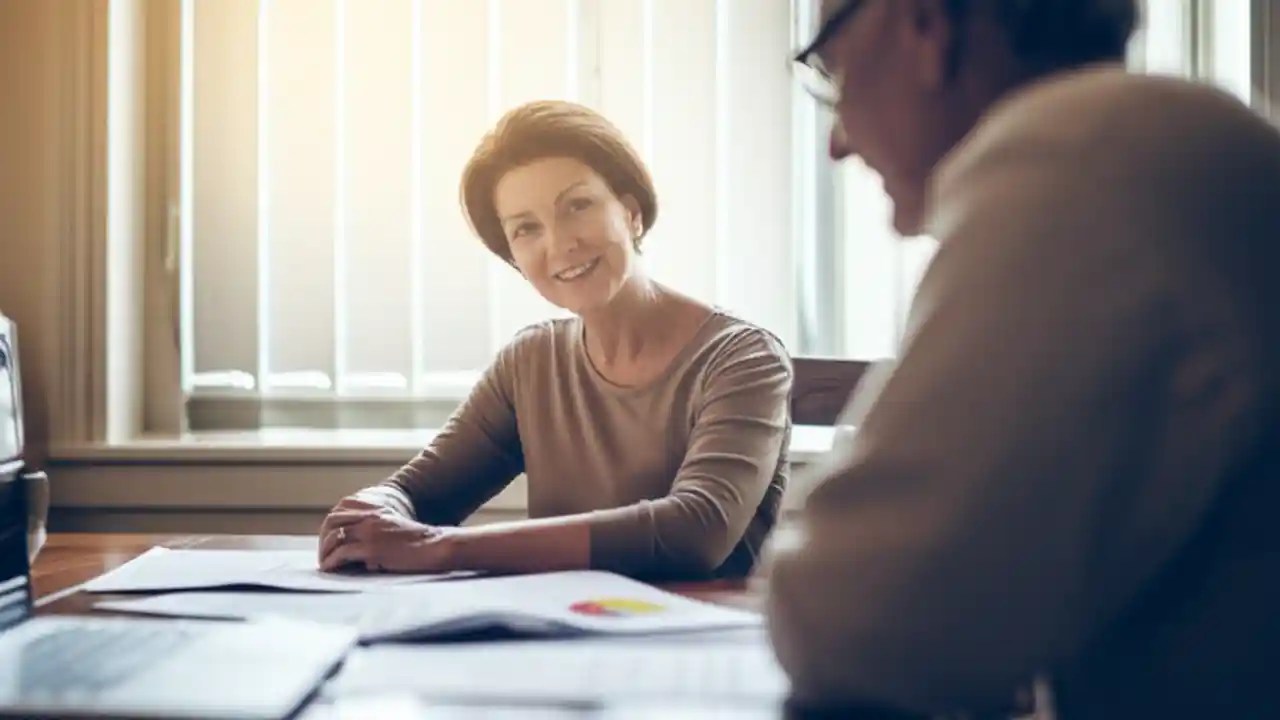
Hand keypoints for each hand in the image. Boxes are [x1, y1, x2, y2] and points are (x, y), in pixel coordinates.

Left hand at [318, 507, 454, 573]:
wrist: (434, 547)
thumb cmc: (418, 545)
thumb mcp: (394, 530)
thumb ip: (376, 533)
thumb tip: (360, 555)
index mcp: (375, 511)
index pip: (341, 511)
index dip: (330, 526)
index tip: (328, 541)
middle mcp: (369, 518)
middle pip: (332, 522)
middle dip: (323, 539)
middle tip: (323, 555)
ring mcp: (369, 532)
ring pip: (334, 538)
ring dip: (325, 552)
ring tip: (325, 565)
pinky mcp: (371, 549)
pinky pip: (341, 553)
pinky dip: (331, 562)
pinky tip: (330, 570)